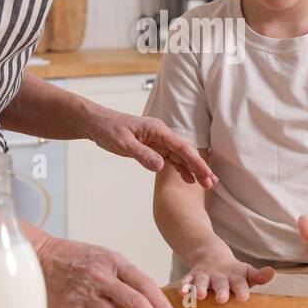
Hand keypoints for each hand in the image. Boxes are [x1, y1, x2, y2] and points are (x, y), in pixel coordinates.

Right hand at [37, 236, 178, 307]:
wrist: (41, 256)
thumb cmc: (75, 258)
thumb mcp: (104, 258)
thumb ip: (123, 277)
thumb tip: (148, 301)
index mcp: (114, 262)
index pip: (145, 285)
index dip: (162, 305)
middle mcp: (102, 278)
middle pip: (136, 303)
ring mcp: (86, 295)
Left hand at [86, 108, 215, 187]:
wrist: (96, 123)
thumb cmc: (108, 129)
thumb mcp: (123, 143)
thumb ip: (142, 154)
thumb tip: (161, 166)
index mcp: (157, 130)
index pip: (181, 147)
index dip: (195, 161)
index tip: (206, 174)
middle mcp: (161, 134)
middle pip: (185, 152)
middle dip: (199, 167)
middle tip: (211, 183)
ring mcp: (158, 141)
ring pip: (180, 156)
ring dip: (192, 169)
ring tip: (205, 184)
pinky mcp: (153, 147)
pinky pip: (170, 159)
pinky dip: (180, 168)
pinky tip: (188, 179)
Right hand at [179, 250, 275, 304]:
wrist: (211, 254)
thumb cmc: (233, 272)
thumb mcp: (247, 273)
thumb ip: (259, 276)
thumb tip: (272, 273)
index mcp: (235, 276)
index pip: (240, 284)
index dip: (242, 290)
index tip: (244, 298)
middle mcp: (219, 276)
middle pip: (220, 283)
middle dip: (221, 290)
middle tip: (222, 300)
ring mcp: (205, 275)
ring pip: (201, 281)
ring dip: (199, 288)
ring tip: (199, 296)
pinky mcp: (192, 276)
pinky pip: (186, 281)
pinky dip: (184, 286)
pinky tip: (181, 293)